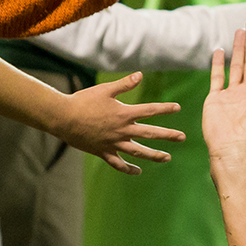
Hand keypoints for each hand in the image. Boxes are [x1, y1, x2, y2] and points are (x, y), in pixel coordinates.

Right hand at [57, 72, 184, 174]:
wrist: (63, 118)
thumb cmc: (83, 101)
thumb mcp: (105, 90)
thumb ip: (125, 84)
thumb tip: (141, 75)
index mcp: (124, 114)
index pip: (150, 111)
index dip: (165, 109)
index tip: (178, 108)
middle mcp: (122, 130)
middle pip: (150, 134)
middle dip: (168, 135)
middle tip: (182, 137)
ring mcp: (113, 143)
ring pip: (138, 152)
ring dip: (154, 155)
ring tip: (167, 158)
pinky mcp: (103, 152)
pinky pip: (118, 164)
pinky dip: (128, 169)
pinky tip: (138, 171)